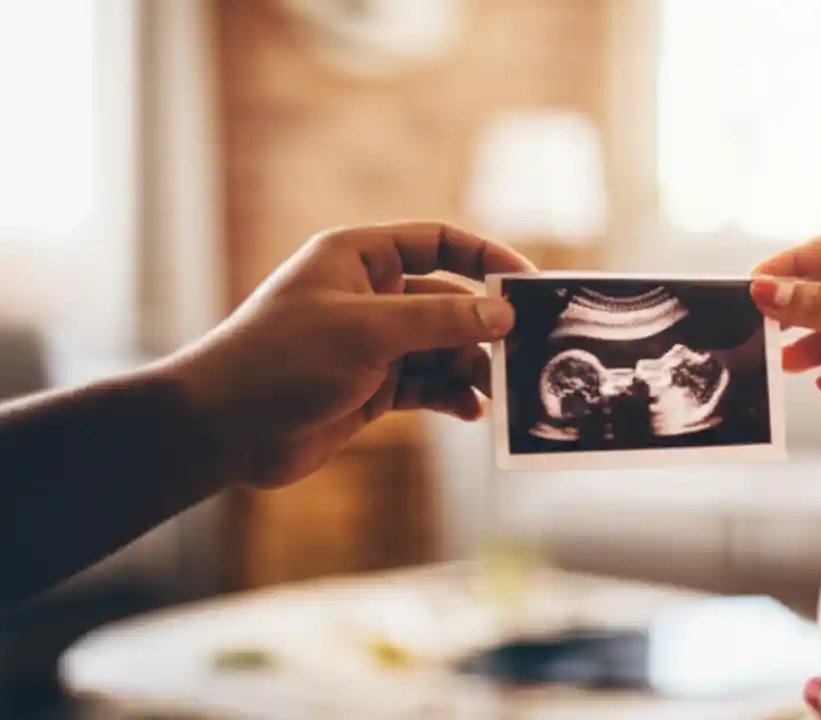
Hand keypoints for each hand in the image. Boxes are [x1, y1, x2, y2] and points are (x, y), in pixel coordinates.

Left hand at [161, 222, 535, 487]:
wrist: (223, 430)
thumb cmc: (281, 361)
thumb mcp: (369, 331)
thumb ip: (441, 319)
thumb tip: (503, 313)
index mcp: (358, 257)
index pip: (438, 242)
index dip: (485, 259)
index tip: (526, 283)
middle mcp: (368, 295)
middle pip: (447, 300)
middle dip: (483, 327)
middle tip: (522, 352)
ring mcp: (370, 343)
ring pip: (441, 347)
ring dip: (470, 367)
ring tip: (498, 392)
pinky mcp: (370, 388)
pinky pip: (425, 385)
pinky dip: (450, 396)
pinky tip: (470, 412)